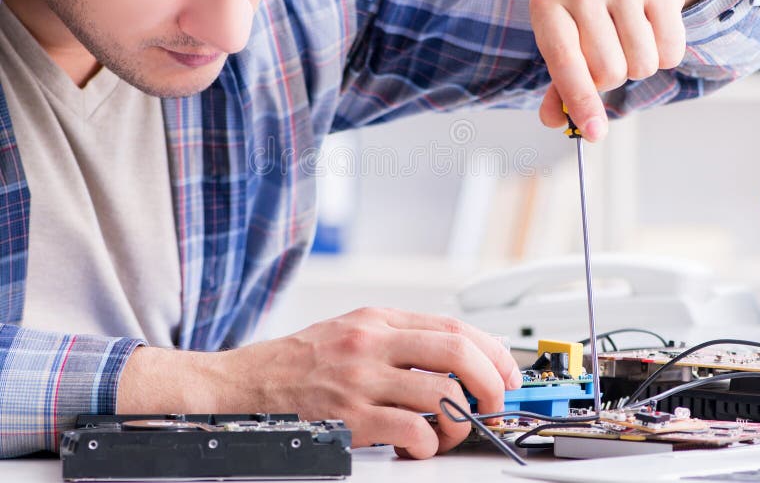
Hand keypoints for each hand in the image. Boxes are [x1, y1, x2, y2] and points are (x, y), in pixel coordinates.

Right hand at [118, 307, 521, 459]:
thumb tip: (455, 354)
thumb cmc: (301, 360)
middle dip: (491, 380)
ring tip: (452, 431)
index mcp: (378, 320)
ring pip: (441, 394)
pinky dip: (428, 443)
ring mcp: (361, 379)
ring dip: (461, 420)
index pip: (453, 326)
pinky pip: (411, 431)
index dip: (492, 350)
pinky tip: (418, 445)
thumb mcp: (351, 330)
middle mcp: (373, 343)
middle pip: (457, 351)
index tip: (507, 371)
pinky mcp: (350, 417)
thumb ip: (398, 336)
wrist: (246, 384)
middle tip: (494, 402)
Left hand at [530, 0, 743, 140]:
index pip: (566, 65)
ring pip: (643, 64)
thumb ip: (558, 80)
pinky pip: (671, 49)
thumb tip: (557, 122)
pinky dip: (665, 54)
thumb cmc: (583, 1)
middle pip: (610, 72)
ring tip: (629, 39)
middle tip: (610, 54)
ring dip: (640, 66)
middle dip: (613, 78)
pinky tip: (652, 30)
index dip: (581, 103)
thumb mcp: (560, 31)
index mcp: (546, 4)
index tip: (594, 133)